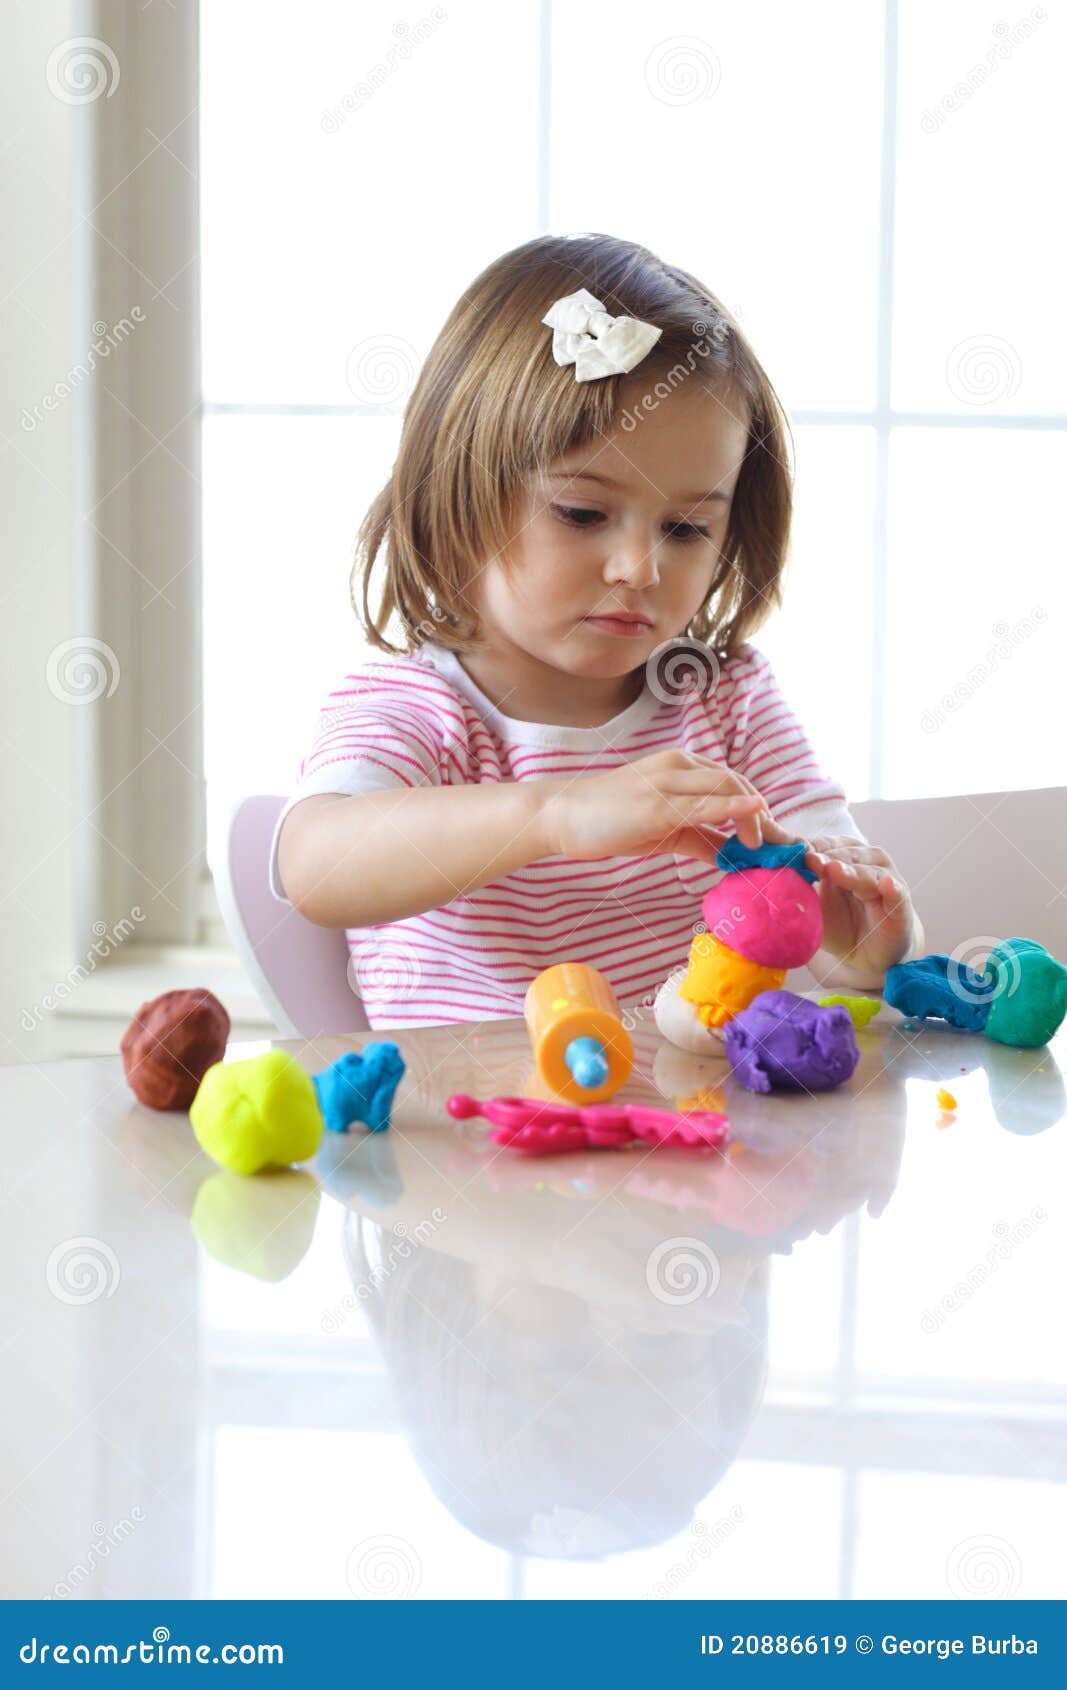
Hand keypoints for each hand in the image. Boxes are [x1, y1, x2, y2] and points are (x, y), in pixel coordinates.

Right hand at [542, 749, 768, 864]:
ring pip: (726, 787)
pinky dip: (733, 806)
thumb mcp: (663, 830)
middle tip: (779, 848)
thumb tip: (733, 856)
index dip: (760, 809)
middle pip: (737, 782)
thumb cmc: (609, 820)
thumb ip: (699, 838)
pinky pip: (703, 803)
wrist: (562, 815)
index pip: (732, 782)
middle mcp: (678, 766)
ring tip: (768, 846)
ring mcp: (667, 782)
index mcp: (681, 766)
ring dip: (755, 816)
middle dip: (765, 816)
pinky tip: (754, 812)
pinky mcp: (656, 804)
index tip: (779, 839)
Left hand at [758, 816, 918, 977]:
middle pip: (845, 854)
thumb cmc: (839, 923)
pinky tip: (886, 886)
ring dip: (851, 870)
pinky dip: (892, 889)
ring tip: (834, 870)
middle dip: (826, 856)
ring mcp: (886, 880)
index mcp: (843, 855)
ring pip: (868, 871)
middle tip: (808, 859)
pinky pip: (897, 894)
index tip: (786, 848)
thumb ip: (797, 887)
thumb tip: (762, 872)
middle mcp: (866, 861)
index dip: (806, 847)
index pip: (823, 845)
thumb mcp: (813, 905)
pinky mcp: (901, 903)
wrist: (868, 954)